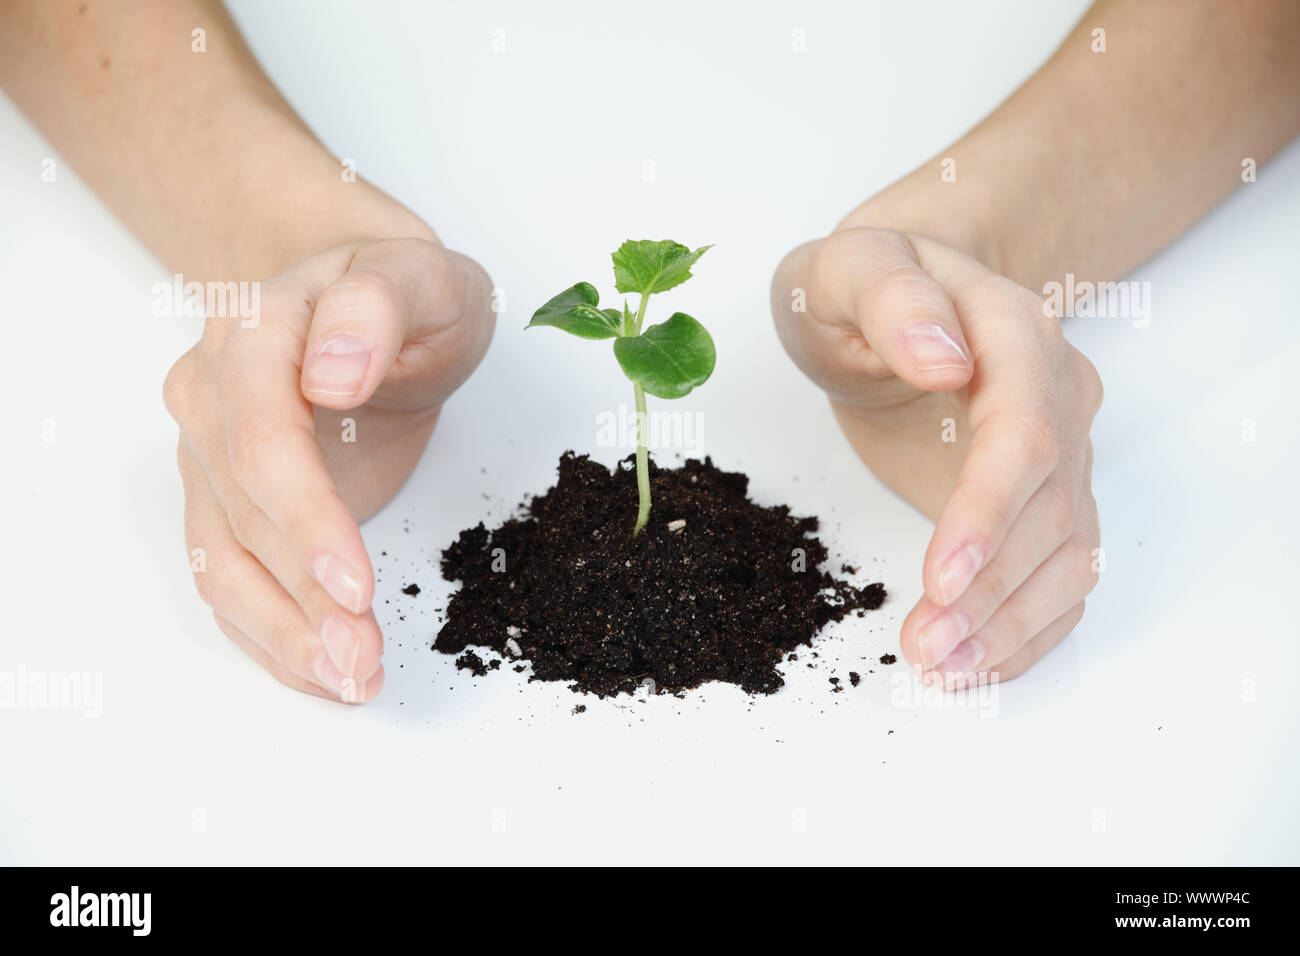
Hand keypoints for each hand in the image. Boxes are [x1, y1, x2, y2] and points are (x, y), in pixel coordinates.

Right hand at [164, 237, 494, 701]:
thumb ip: (377, 308)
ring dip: (283, 635)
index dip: (305, 521)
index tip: (356, 586)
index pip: (263, 442)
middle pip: (243, 516)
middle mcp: (213, 397)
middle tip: (363, 662)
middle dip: (303, 601)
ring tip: (351, 681)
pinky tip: (322, 670)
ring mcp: (212, 453)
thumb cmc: (404, 291)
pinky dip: (271, 634)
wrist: (369, 303)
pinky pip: (231, 576)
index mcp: (254, 334)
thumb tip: (330, 371)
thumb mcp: (420, 276)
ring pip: (224, 561)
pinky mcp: (231, 500)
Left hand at [771, 227, 1102, 686]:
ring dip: (1010, 625)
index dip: (989, 511)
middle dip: (990, 590)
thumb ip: (891, 299)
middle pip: (1049, 509)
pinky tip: (976, 667)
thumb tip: (944, 360)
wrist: (895, 299)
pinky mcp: (1042, 498)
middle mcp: (1056, 398)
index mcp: (1015, 336)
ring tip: (942, 670)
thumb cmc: (865, 285)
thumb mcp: (852, 267)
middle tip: (923, 648)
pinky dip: (1026, 630)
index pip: (1024, 433)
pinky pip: (1059, 575)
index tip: (938, 576)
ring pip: (1066, 555)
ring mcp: (1060, 452)